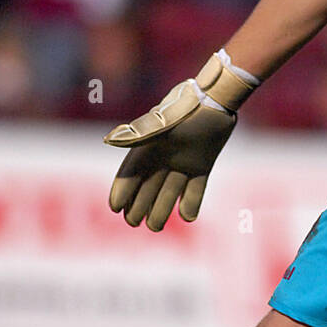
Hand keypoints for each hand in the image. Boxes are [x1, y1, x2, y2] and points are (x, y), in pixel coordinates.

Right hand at [104, 51, 256, 230]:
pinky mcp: (202, 165)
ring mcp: (183, 161)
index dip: (122, 190)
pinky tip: (187, 217)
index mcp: (149, 146)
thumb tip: (108, 140)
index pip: (130, 173)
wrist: (217, 99)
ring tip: (155, 227)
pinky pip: (195, 188)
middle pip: (147, 186)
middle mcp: (163, 156)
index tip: (114, 208)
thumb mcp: (163, 121)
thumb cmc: (187, 106)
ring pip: (169, 191)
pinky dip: (192, 201)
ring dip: (161, 209)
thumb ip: (139, 133)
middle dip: (138, 205)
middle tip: (134, 223)